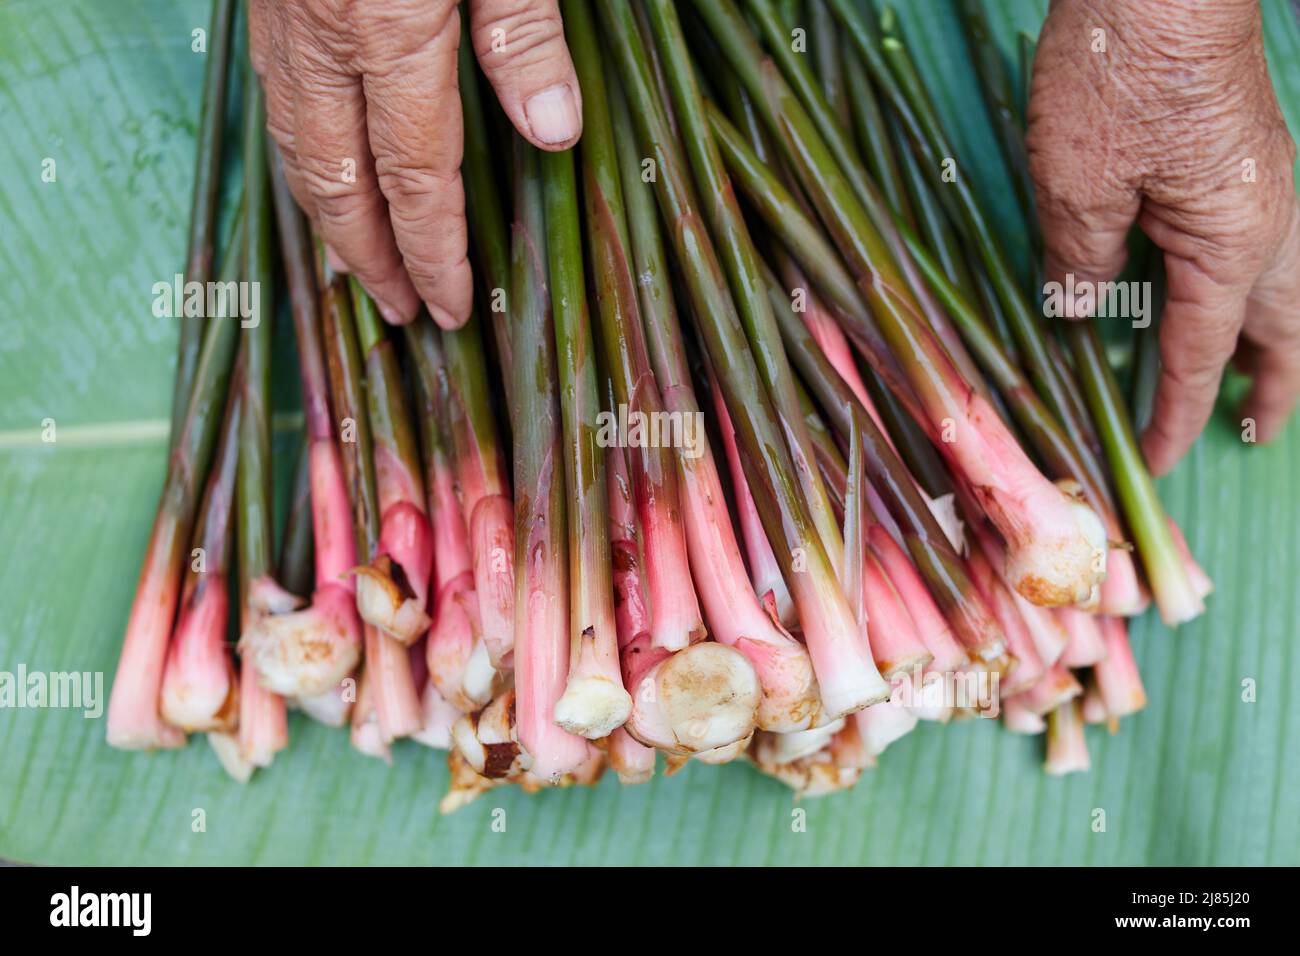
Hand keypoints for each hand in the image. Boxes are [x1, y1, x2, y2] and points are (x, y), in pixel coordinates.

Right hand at [249, 0, 581, 328]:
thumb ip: (523, 35)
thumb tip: (555, 130)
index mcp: (388, 29)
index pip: (414, 174)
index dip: (432, 253)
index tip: (450, 307)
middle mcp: (321, 36)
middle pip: (342, 181)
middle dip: (372, 260)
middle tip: (402, 311)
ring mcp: (282, 17)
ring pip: (296, 144)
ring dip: (330, 218)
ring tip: (359, 268)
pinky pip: (276, 97)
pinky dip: (301, 156)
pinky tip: (321, 175)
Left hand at [1027, 0, 1299, 473]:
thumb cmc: (1123, 70)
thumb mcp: (1078, 183)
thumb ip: (1080, 260)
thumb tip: (1076, 309)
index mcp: (1233, 241)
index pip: (1203, 356)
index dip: (1176, 415)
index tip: (1154, 459)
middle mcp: (1268, 218)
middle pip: (1284, 327)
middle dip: (1274, 386)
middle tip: (1255, 430)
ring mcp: (1263, 182)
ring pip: (1285, 284)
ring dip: (1272, 338)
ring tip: (1253, 378)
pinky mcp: (1242, 155)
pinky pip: (1259, 244)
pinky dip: (1246, 288)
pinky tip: (1216, 291)